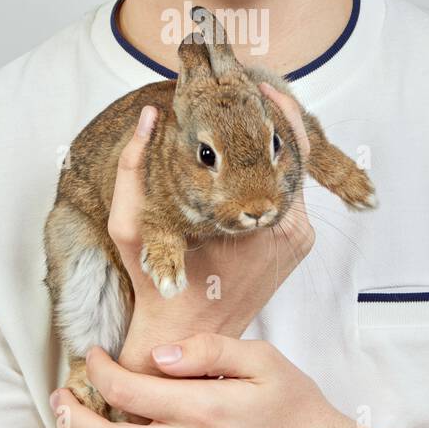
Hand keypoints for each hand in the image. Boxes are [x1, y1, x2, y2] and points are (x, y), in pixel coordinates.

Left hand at [52, 332, 357, 427]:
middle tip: (62, 390)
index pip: (126, 389)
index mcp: (202, 408)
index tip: (93, 354)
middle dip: (70, 410)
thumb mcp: (263, 361)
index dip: (98, 369)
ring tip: (63, 419)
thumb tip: (160, 355)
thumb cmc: (296, 411)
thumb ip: (210, 349)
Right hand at [109, 80, 315, 378]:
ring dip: (266, 148)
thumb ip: (133, 168)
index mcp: (268, 221)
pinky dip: (266, 174)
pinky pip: (284, 198)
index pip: (292, 148)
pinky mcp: (292, 247)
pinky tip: (240, 157)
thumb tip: (148, 117)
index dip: (279, 111)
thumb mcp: (132, 227)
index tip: (258, 86)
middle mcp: (292, 230)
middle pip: (293, 158)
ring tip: (238, 117)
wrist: (186, 341)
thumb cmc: (160, 288)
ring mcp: (296, 240)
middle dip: (269, 124)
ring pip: (288, 177)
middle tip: (243, 92)